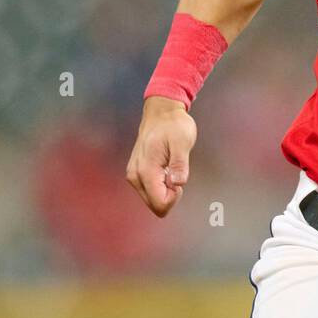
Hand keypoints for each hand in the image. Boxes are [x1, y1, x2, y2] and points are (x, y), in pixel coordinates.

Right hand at [126, 96, 197, 216]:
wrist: (161, 112)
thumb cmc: (173, 125)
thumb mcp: (182, 142)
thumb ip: (179, 164)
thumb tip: (177, 183)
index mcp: (146, 170)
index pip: (160, 203)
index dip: (175, 197)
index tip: (179, 178)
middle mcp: (135, 176)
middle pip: (155, 205)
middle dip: (170, 195)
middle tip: (176, 172)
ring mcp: (134, 175)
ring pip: (152, 199)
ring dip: (166, 189)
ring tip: (170, 166)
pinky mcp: (136, 173)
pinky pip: (150, 190)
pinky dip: (161, 184)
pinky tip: (165, 167)